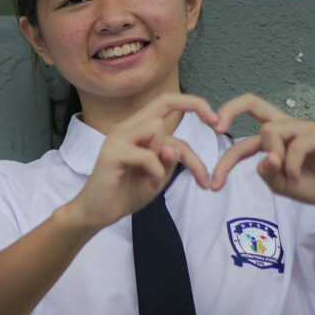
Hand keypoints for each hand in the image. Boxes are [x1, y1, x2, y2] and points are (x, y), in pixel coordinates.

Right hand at [64, 92, 219, 230]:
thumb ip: (170, 158)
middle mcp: (127, 127)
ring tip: (156, 179)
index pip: (167, 104)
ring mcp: (117, 138)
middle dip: (194, 105)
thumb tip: (173, 147)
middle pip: (164, 102)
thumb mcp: (159, 175)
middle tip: (216, 123)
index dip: (193, 105)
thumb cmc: (127, 192)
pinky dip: (156, 173)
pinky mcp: (112, 153)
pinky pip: (149, 156)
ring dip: (166, 158)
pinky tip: (148, 184)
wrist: (98, 213)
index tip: (216, 120)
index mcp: (138, 129)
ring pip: (158, 130)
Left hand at [208, 94, 314, 212]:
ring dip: (272, 155)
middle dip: (229, 110)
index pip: (242, 138)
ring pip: (271, 129)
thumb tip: (264, 159)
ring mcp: (306, 127)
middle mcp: (288, 126)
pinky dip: (292, 163)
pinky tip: (298, 175)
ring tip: (287, 174)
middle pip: (253, 102)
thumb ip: (268, 174)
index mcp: (275, 138)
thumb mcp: (283, 185)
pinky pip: (297, 144)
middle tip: (217, 129)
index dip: (224, 158)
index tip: (213, 182)